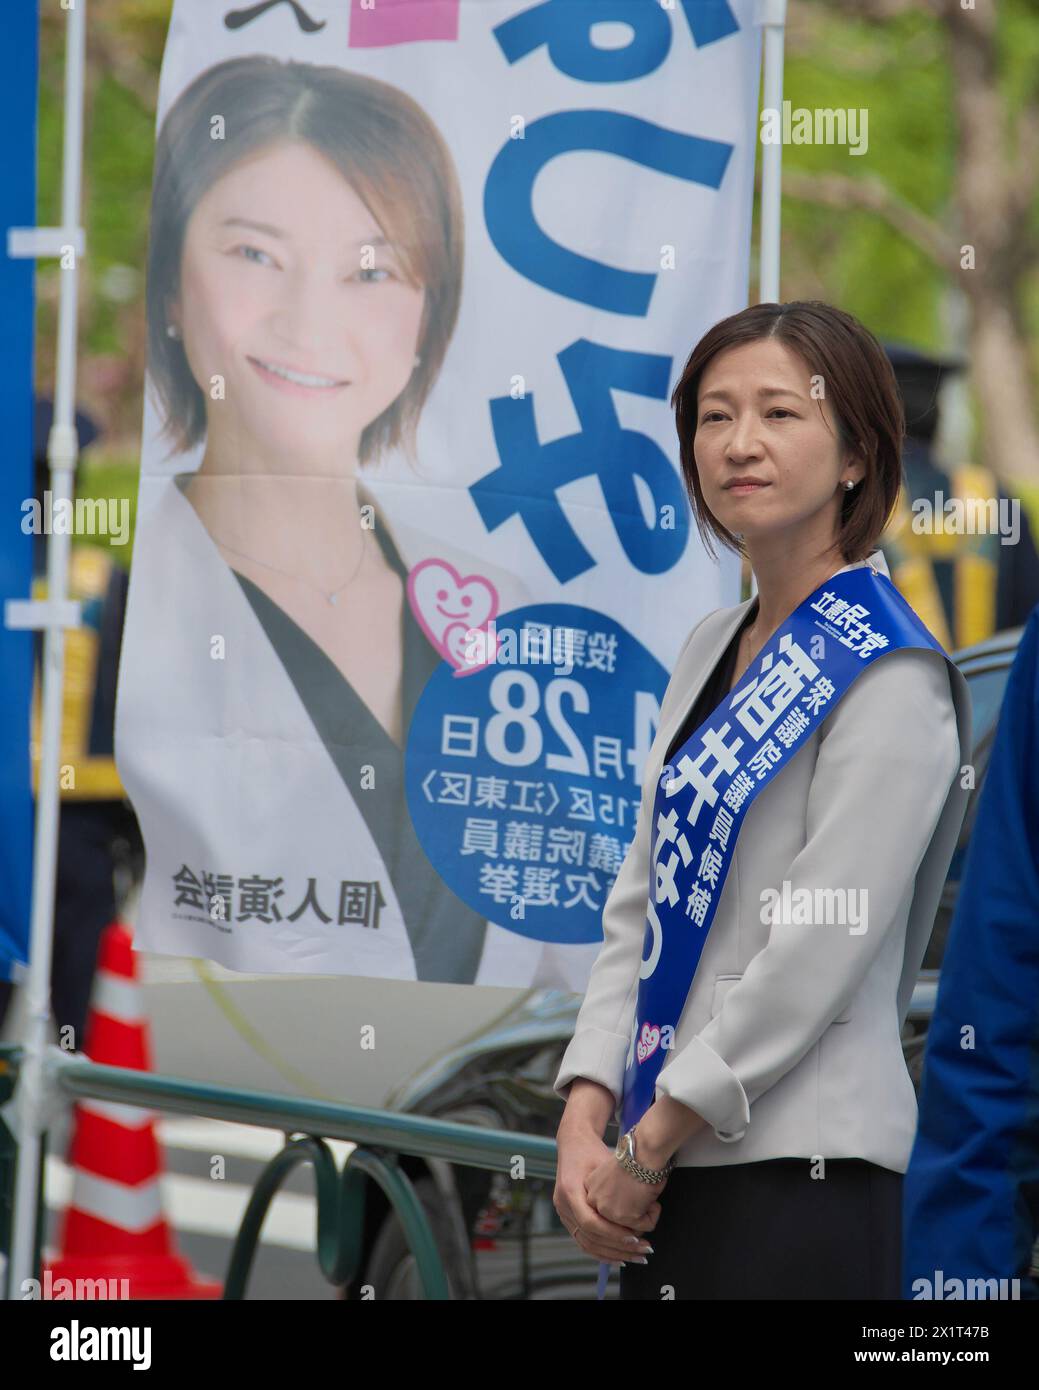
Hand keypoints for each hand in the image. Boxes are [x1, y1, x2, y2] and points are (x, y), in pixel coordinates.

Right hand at [554, 1118, 658, 1266]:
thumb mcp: (605, 1164)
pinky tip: (620, 1257)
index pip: (590, 1222)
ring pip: (587, 1244)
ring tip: (636, 1258)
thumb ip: (619, 1187)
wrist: (573, 1143)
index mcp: (569, 1190)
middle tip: (642, 1252)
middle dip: (618, 1248)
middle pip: (590, 1238)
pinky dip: (602, 1252)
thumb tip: (645, 1212)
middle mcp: (562, 1205)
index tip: (634, 1237)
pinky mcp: (567, 1218)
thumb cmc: (592, 1151)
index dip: (613, 1233)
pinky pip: (584, 1242)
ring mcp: (562, 1213)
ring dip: (613, 1255)